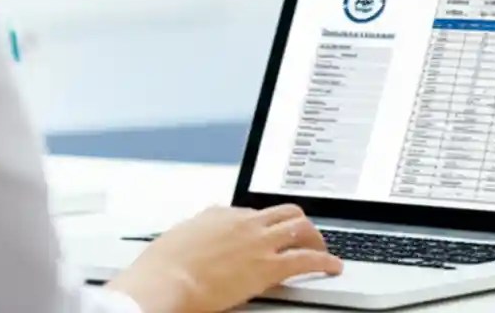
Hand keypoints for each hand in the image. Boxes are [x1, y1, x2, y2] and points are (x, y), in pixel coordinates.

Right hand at [107, 204, 343, 312]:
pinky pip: (307, 259)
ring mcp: (258, 241)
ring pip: (300, 226)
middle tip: (303, 236)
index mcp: (218, 214)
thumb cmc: (162, 268)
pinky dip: (325, 261)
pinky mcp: (269, 266)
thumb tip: (191, 240)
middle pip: (283, 212)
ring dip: (314, 237)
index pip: (252, 212)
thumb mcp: (174, 240)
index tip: (268, 233)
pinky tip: (332, 266)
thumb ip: (192, 236)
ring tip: (321, 249)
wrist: (166, 281)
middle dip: (296, 223)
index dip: (264, 224)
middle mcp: (243, 222)